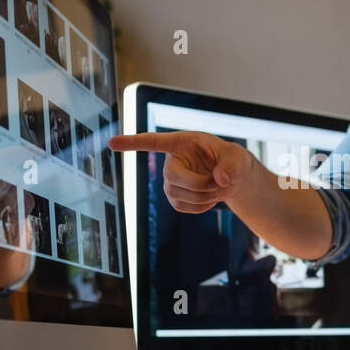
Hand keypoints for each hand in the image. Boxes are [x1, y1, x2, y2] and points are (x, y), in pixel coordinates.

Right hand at [108, 130, 252, 213]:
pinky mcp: (174, 198)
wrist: (232, 180)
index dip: (132, 143)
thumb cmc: (232, 161)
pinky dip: (200, 207)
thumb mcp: (237, 158)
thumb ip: (231, 165)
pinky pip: (182, 207)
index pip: (153, 142)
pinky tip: (210, 199)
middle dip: (198, 184)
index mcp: (182, 143)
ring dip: (202, 197)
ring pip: (176, 195)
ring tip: (217, 189)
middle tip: (219, 183)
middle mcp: (171, 161)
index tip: (111, 143)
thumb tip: (221, 179)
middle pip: (172, 177)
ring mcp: (170, 181)